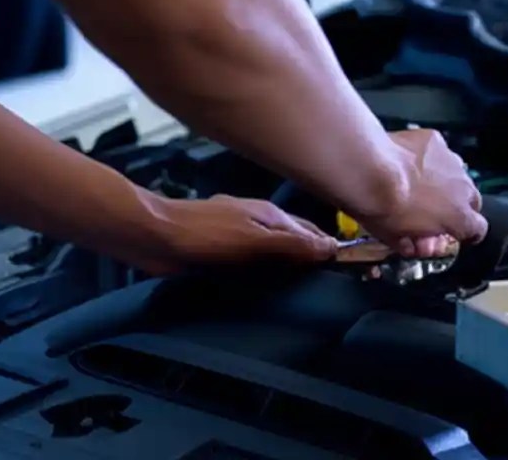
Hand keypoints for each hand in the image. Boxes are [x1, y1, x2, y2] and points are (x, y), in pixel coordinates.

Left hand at [139, 194, 336, 275]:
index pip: (315, 233)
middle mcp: (260, 223)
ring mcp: (240, 235)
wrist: (152, 236)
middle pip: (298, 241)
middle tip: (332, 287)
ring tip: (306, 293)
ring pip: (277, 253)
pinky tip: (267, 288)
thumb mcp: (254, 240)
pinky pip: (255, 263)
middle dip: (315, 259)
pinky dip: (266, 273)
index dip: (333, 251)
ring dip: (289, 268)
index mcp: (272, 215)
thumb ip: (293, 244)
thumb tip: (333, 248)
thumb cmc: (204, 235)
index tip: (355, 272)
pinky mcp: (222, 251)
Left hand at [356, 129, 485, 256]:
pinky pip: (438, 153)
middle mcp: (464, 187)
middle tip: (435, 209)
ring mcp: (452, 160)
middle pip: (471, 199)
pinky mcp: (437, 140)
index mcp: (459, 216)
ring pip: (457, 174)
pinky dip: (428, 159)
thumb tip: (414, 245)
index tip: (454, 234)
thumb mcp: (397, 239)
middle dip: (458, 206)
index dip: (467, 234)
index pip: (478, 229)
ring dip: (445, 182)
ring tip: (420, 183)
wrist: (371, 170)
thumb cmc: (384, 209)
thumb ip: (413, 244)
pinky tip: (408, 160)